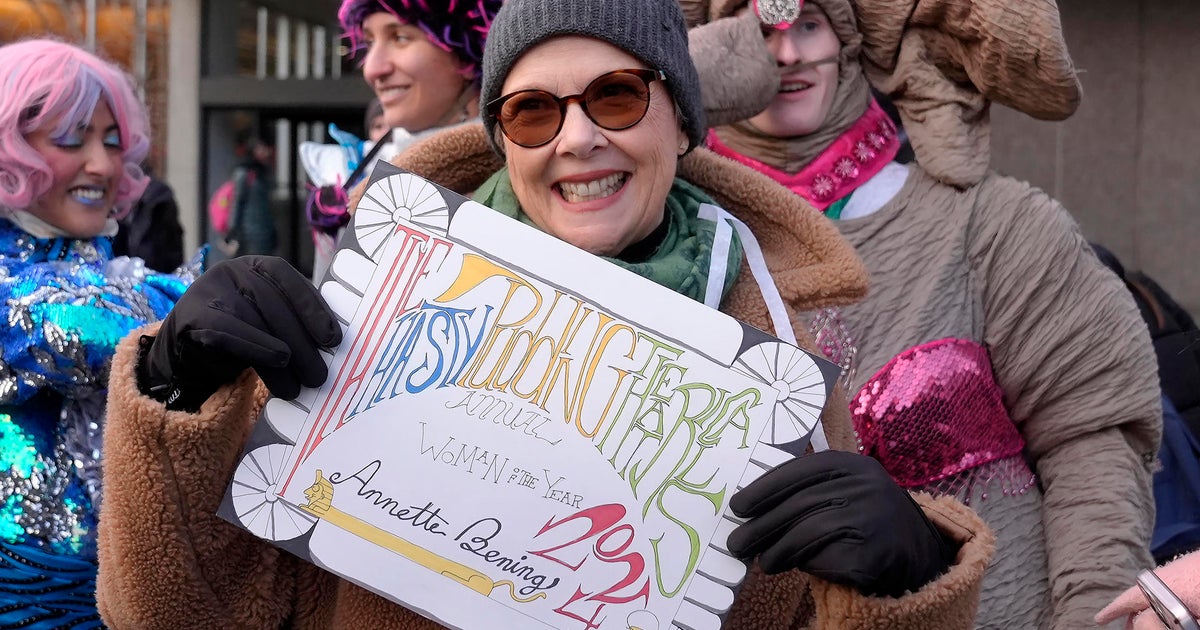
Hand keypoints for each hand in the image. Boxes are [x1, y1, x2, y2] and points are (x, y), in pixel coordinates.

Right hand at [140, 256, 341, 409]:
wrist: (188, 350)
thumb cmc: (243, 333)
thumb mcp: (270, 320)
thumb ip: (296, 321)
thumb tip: (333, 343)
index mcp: (256, 266)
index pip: (287, 277)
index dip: (312, 307)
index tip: (334, 339)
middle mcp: (231, 271)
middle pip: (272, 303)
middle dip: (301, 342)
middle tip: (319, 375)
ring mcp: (207, 290)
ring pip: (252, 320)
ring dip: (281, 356)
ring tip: (299, 385)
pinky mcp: (190, 316)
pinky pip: (226, 332)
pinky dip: (254, 348)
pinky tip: (276, 364)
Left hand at [727, 451, 955, 597]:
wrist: (919, 557)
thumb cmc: (867, 522)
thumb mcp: (847, 493)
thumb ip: (811, 492)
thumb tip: (751, 507)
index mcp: (854, 466)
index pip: (800, 471)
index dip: (765, 488)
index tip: (738, 506)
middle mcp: (866, 486)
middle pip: (799, 505)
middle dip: (762, 526)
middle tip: (736, 543)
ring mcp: (874, 518)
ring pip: (808, 533)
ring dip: (778, 551)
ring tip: (764, 562)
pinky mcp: (875, 553)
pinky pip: (827, 559)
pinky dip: (809, 566)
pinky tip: (798, 569)